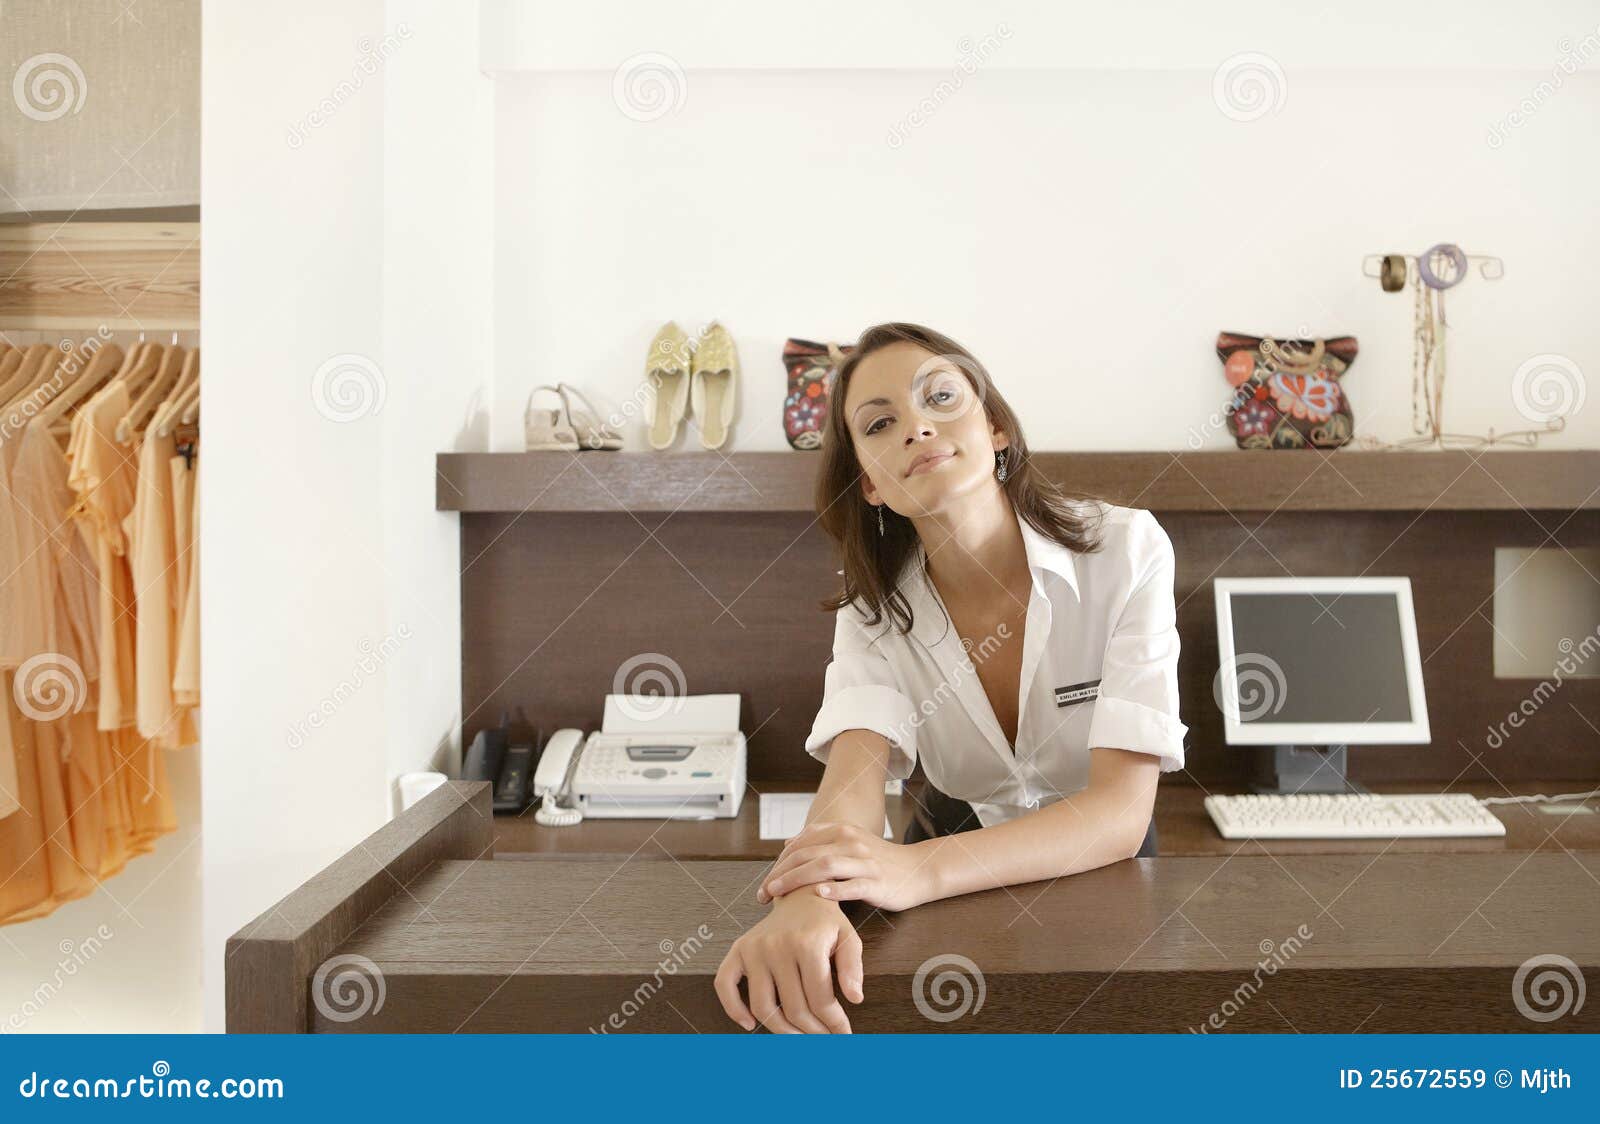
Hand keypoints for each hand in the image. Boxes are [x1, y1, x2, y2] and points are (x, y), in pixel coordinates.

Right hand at [714, 884, 862, 1032]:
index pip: (821, 999)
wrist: (800, 895)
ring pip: (763, 1006)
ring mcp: (754, 949)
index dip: (835, 1023)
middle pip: (794, 1008)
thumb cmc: (826, 922)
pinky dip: (733, 1009)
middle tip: (824, 1040)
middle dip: (813, 1032)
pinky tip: (748, 1024)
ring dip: (782, 1031)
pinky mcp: (738, 950)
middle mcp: (777, 946)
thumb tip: (855, 999)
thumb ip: (853, 968)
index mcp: (807, 944)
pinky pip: (725, 984)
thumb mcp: (849, 938)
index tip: (843, 1035)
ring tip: (799, 1037)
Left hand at [756, 821, 932, 911]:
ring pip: (825, 866)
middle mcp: (850, 842)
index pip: (800, 844)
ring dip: (796, 880)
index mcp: (840, 831)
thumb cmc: (878, 861)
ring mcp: (864, 862)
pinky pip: (853, 885)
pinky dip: (834, 889)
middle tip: (762, 893)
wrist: (917, 870)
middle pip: (807, 854)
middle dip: (780, 874)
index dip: (778, 863)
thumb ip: (819, 842)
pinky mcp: (877, 882)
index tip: (764, 883)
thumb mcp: (849, 844)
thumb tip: (787, 843)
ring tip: (777, 894)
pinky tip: (818, 895)